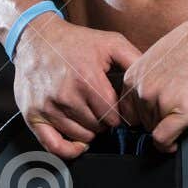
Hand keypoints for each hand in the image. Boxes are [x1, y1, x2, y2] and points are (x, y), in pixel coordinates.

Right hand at [13, 15, 141, 157]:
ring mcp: (48, 107)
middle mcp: (66, 95)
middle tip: (101, 109)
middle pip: (98, 127)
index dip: (119, 115)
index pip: (113, 115)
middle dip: (105, 122)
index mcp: (87, 78)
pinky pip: (54, 146)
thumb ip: (135, 60)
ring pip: (81, 136)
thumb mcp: (110, 43)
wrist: (36, 37)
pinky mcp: (33, 115)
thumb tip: (154, 79)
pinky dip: (70, 150)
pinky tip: (79, 143)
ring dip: (90, 131)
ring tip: (89, 115)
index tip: (117, 109)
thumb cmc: (75, 41)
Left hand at [119, 12, 187, 151]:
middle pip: (142, 122)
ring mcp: (160, 102)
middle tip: (176, 112)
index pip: (127, 109)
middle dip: (157, 121)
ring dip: (167, 128)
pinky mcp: (179, 112)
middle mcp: (142, 89)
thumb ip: (148, 78)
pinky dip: (167, 146)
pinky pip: (163, 140)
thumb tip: (148, 96)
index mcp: (133, 75)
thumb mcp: (158, 56)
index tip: (153, 119)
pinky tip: (175, 144)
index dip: (141, 116)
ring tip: (185, 111)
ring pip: (154, 130)